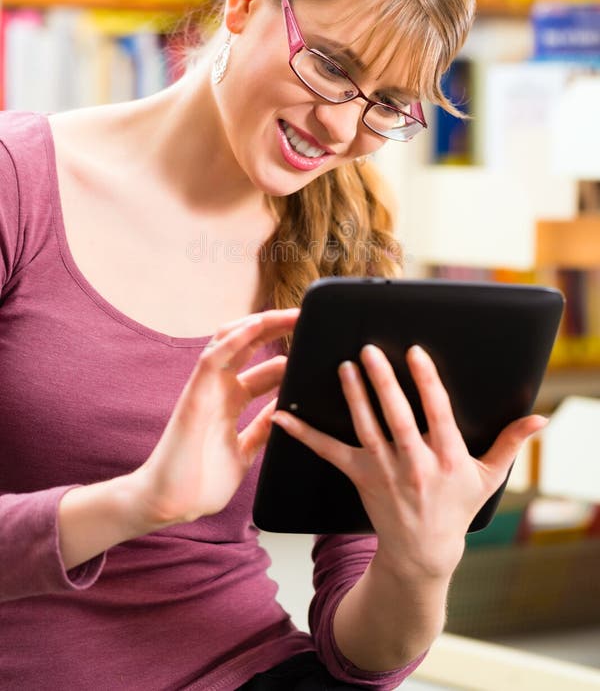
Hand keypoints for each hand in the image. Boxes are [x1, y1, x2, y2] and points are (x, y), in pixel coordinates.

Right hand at [130, 309, 298, 531]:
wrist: (171, 504)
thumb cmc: (201, 483)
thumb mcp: (244, 452)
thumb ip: (261, 429)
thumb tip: (284, 412)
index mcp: (231, 402)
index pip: (263, 370)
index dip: (287, 357)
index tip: (312, 349)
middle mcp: (219, 389)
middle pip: (249, 346)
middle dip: (276, 329)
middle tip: (305, 318)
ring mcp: (205, 388)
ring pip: (230, 340)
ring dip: (259, 324)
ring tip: (288, 314)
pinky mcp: (194, 394)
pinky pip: (213, 357)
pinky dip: (234, 339)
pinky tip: (255, 327)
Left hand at [271, 344, 546, 581]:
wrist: (422, 552)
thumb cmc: (457, 506)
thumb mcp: (488, 477)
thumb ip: (509, 443)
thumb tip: (540, 419)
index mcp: (446, 457)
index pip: (436, 412)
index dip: (426, 381)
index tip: (415, 351)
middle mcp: (413, 463)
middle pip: (396, 417)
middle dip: (383, 382)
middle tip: (370, 350)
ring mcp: (384, 471)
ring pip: (365, 427)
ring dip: (353, 396)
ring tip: (345, 366)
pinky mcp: (359, 477)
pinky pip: (329, 452)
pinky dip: (304, 433)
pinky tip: (283, 415)